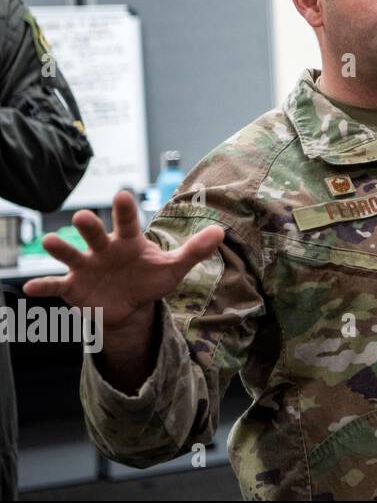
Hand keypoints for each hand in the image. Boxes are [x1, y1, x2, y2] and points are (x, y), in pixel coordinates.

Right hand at [22, 188, 224, 330]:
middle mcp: (103, 249)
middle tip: (83, 217)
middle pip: (95, 234)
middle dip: (89, 226)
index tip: (122, 194)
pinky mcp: (72, 287)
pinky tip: (31, 288)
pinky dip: (44, 287)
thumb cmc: (150, 280)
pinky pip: (56, 286)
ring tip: (49, 242)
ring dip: (60, 249)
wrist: (129, 307)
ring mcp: (85, 267)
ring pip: (70, 255)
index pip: (128, 222)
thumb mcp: (173, 268)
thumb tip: (220, 232)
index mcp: (128, 241)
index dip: (124, 210)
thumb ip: (194, 250)